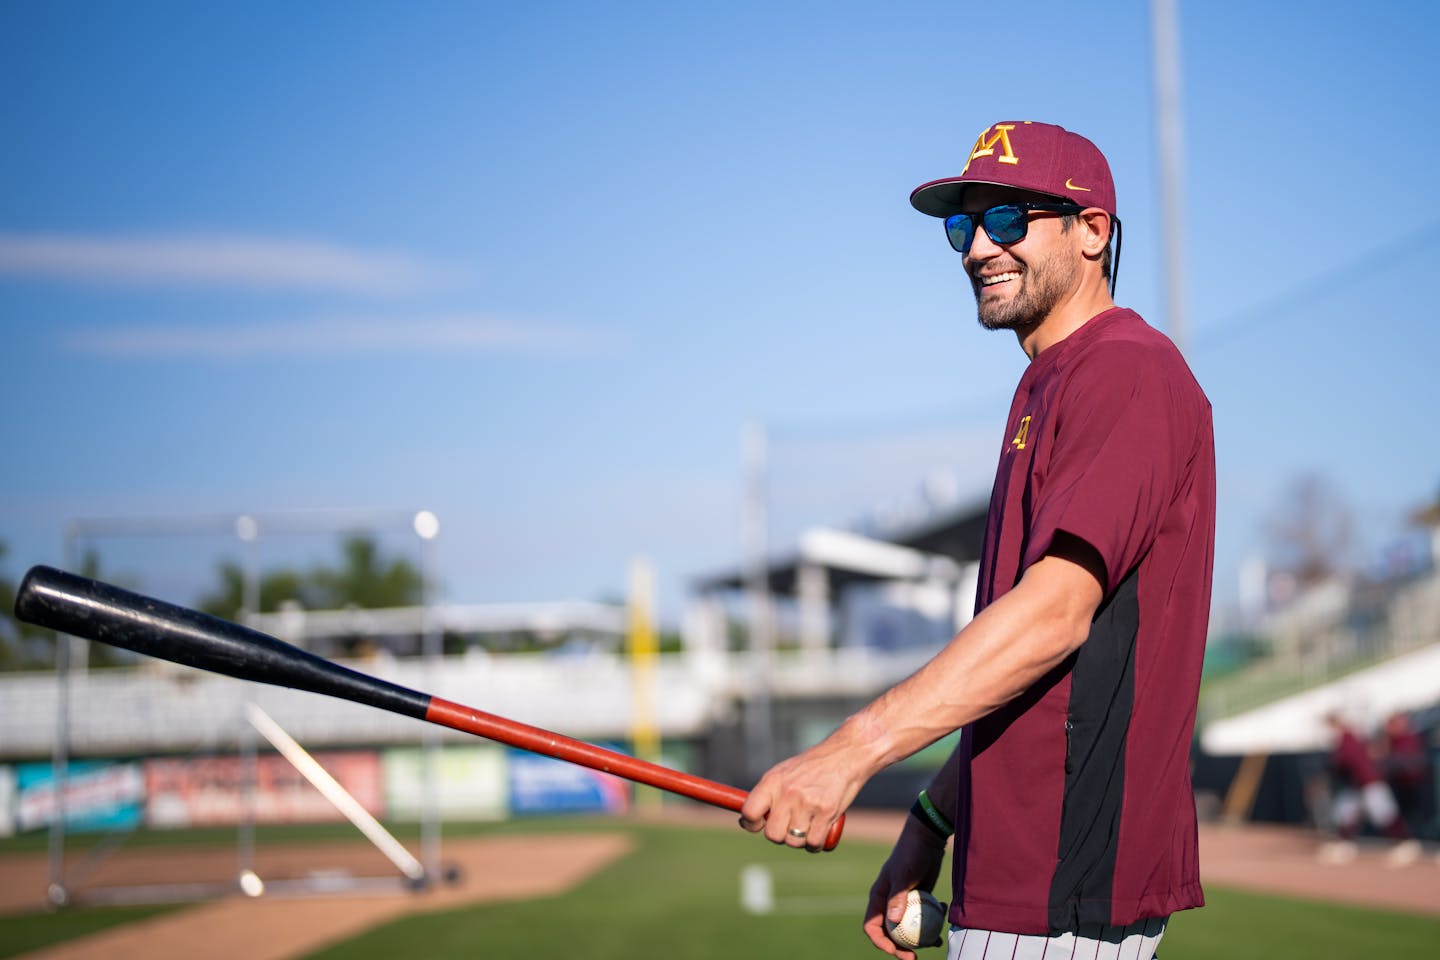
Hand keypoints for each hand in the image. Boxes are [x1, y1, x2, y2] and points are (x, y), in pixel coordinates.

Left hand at [736, 733, 870, 850]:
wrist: (844, 755)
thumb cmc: (811, 767)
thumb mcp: (783, 773)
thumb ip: (767, 795)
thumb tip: (746, 821)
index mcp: (773, 781)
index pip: (750, 812)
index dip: (751, 824)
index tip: (758, 825)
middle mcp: (788, 793)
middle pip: (773, 834)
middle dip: (780, 835)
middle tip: (790, 824)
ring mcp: (807, 804)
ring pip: (794, 841)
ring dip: (800, 839)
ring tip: (808, 824)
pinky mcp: (827, 812)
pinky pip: (814, 843)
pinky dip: (816, 843)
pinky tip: (820, 831)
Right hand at [862, 818, 947, 956]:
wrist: (927, 838)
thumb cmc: (911, 853)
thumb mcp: (904, 874)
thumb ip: (898, 897)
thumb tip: (892, 922)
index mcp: (879, 898)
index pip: (872, 926)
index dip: (881, 942)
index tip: (897, 951)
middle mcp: (889, 902)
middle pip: (890, 933)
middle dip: (901, 947)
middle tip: (915, 957)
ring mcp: (904, 901)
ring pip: (909, 928)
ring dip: (920, 938)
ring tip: (936, 942)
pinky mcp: (919, 898)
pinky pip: (923, 917)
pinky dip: (933, 921)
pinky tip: (945, 913)